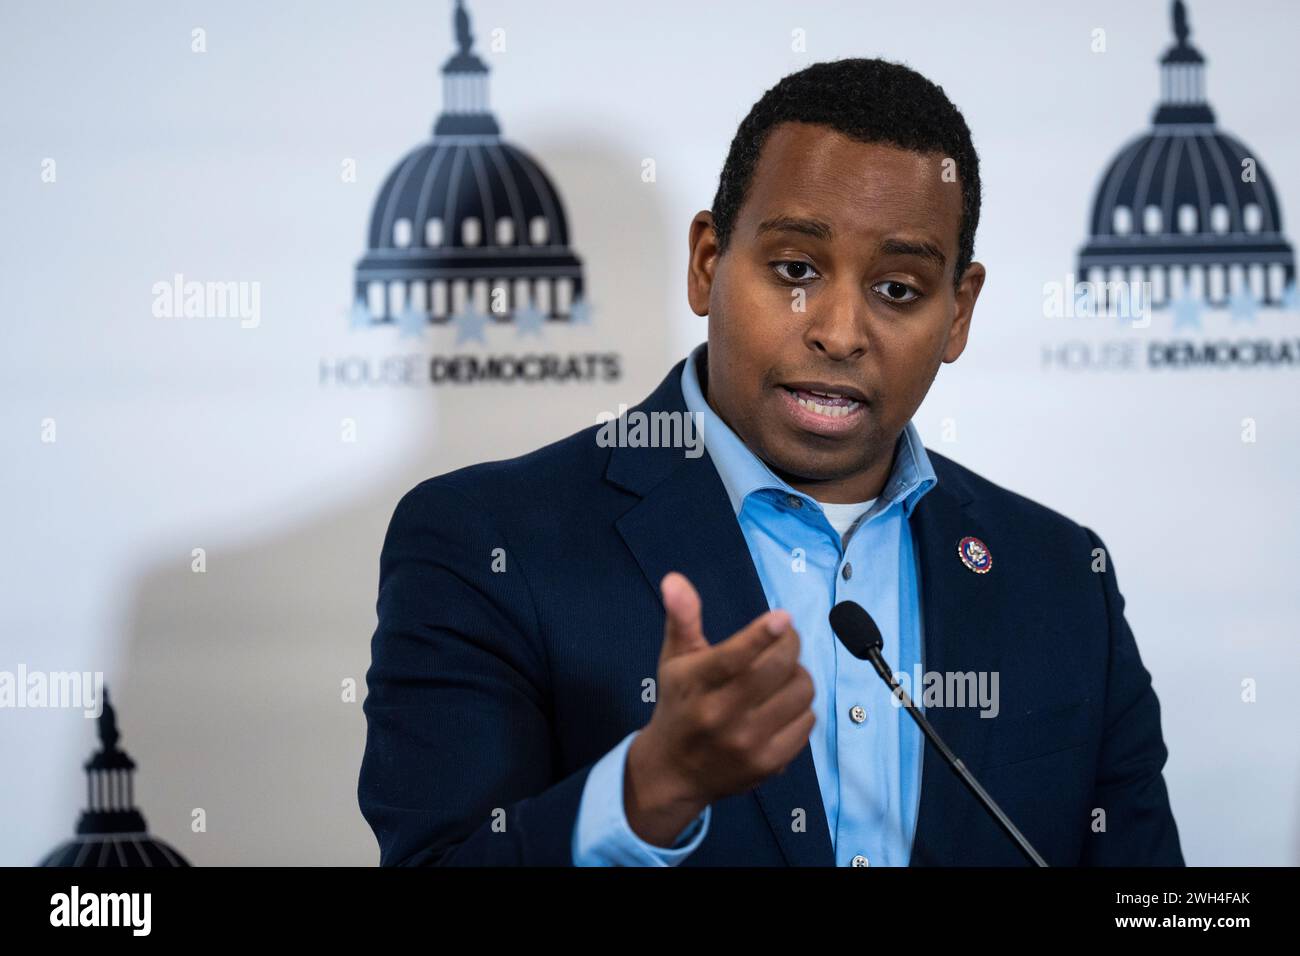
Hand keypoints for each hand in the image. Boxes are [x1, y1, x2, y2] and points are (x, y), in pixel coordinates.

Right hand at [623, 571, 815, 846]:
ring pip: (801, 692)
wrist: (674, 771)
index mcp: (697, 684)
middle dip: (789, 644)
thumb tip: (674, 579)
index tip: (783, 618)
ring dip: (797, 675)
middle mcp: (721, 715)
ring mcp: (748, 743)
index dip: (761, 636)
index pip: (733, 658)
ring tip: (780, 675)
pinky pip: (807, 722)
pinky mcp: (769, 764)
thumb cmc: (678, 704)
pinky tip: (782, 705)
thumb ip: (682, 617)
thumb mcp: (675, 659)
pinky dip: (801, 707)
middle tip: (784, 639)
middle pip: (777, 669)